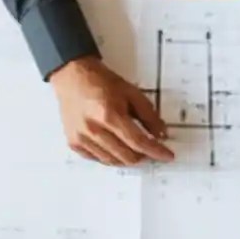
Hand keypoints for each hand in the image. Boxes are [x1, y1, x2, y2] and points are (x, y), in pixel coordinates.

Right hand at [50, 56, 174, 165]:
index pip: (138, 142)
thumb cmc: (100, 81)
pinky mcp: (74, 143)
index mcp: (109, 115)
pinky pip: (97, 159)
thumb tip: (161, 134)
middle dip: (143, 156)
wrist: (72, 77)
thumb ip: (148, 115)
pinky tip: (116, 149)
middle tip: (150, 150)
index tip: (167, 155)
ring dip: (127, 158)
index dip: (156, 151)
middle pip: (127, 156)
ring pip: (113, 161)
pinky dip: (110, 157)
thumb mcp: (131, 92)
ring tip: (134, 150)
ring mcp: (82, 138)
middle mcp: (94, 130)